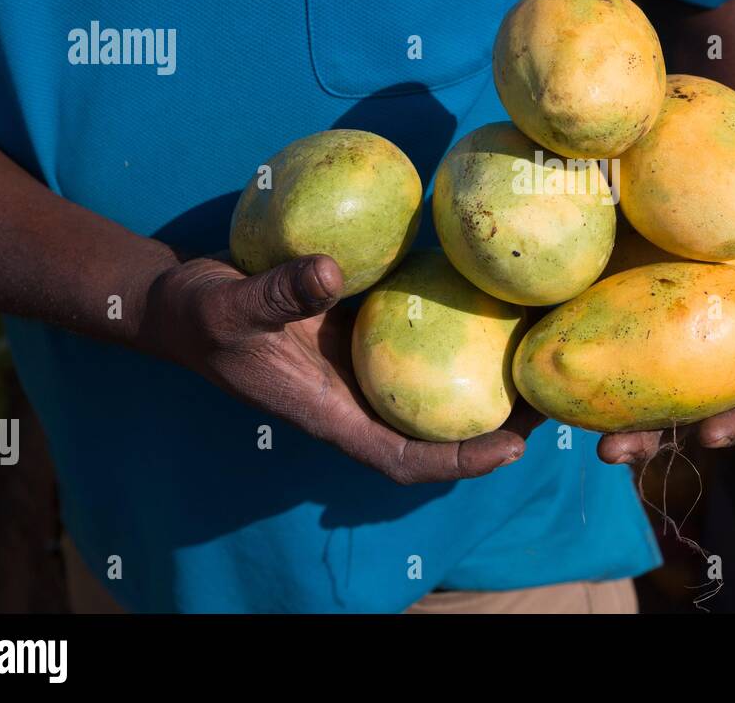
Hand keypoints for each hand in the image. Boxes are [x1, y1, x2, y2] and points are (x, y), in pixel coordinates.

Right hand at [134, 254, 538, 483]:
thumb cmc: (199, 315)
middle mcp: (357, 394)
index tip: (515, 449)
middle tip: (555, 395)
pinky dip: (457, 321)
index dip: (461, 461)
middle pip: (439, 426)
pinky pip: (419, 332)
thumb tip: (329, 272)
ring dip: (486, 371)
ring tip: (542, 345)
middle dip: (498, 422)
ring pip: (436, 381)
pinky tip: (493, 288)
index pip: (406, 459)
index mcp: (331, 412)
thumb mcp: (230, 306)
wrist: (180, 297)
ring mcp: (362, 362)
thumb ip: (276, 293)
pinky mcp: (363, 325)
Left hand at [597, 162, 734, 463]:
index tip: (711, 436)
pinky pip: (594, 345)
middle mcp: (702, 355)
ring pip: (628, 388)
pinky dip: (569, 365)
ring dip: (599, 415)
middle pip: (674, 409)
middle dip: (645, 436)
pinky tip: (534, 378)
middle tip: (613, 450)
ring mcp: (658, 339)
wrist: (727, 194)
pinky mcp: (618, 313)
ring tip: (567, 431)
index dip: (734, 418)